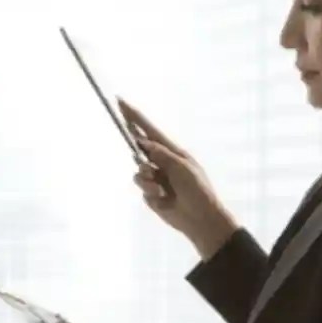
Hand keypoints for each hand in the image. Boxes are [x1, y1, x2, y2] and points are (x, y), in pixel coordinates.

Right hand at [116, 97, 238, 256]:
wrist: (201, 219)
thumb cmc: (197, 190)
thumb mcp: (182, 167)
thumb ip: (161, 154)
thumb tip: (144, 142)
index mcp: (172, 151)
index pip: (149, 130)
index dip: (134, 116)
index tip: (120, 102)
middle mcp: (161, 162)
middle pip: (139, 148)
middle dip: (136, 150)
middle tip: (134, 148)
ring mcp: (155, 177)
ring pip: (138, 170)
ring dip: (146, 178)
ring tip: (160, 187)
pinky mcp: (150, 193)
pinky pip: (141, 187)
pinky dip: (150, 191)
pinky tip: (162, 198)